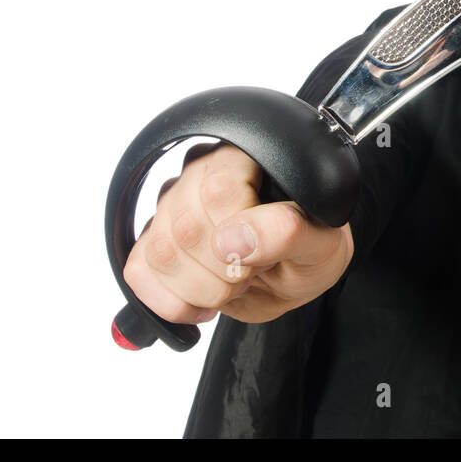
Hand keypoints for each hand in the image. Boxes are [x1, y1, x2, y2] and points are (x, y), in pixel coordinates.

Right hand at [123, 143, 352, 326]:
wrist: (294, 273)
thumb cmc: (309, 249)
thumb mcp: (320, 244)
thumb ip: (288, 233)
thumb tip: (235, 239)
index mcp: (243, 159)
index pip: (219, 192)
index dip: (243, 236)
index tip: (268, 254)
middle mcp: (198, 173)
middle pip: (186, 229)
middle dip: (226, 272)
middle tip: (254, 273)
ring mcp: (170, 207)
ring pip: (159, 254)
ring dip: (202, 289)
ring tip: (233, 282)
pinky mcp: (152, 242)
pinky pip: (139, 274)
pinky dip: (173, 302)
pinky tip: (203, 299)